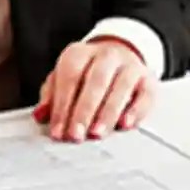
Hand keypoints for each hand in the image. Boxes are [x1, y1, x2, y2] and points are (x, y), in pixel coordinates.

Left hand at [32, 39, 156, 141]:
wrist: (121, 54)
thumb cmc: (87, 73)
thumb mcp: (64, 78)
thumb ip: (51, 96)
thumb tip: (40, 114)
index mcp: (80, 54)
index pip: (70, 77)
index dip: (62, 105)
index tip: (57, 131)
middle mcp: (107, 56)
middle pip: (95, 81)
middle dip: (84, 111)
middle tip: (75, 135)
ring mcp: (130, 66)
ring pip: (121, 87)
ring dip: (108, 112)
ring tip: (97, 133)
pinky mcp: (148, 80)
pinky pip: (145, 94)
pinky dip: (136, 110)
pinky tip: (125, 124)